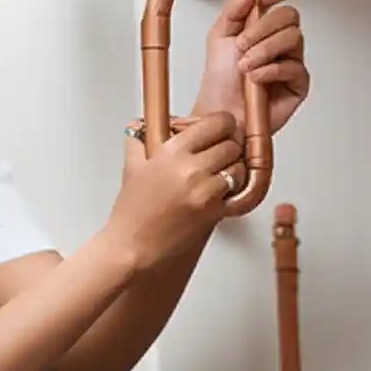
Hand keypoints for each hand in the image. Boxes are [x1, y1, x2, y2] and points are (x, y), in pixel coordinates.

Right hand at [108, 112, 243, 270]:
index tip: (218, 127)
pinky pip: (237, 191)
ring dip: (232, 168)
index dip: (222, 123)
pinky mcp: (215, 211)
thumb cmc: (133, 212)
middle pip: (232, 144)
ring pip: (238, 168)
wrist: (134, 247)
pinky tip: (217, 191)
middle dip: (228, 146)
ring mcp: (206, 191)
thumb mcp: (132, 169)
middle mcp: (192, 169)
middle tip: (218, 151)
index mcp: (172, 153)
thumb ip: (138, 142)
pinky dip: (231, 189)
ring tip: (217, 173)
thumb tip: (139, 128)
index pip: (217, 123)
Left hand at [192, 0, 310, 133]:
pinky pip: (294, 67)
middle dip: (263, 28)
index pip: (279, 1)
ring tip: (245, 66)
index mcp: (260, 27)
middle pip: (289, 16)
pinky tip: (256, 78)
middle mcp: (278, 41)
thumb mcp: (219, 38)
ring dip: (264, 50)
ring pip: (293, 38)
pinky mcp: (298, 83)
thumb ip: (233, 12)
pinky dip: (271, 70)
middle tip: (242, 45)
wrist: (221, 113)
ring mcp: (291, 61)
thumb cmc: (220, 81)